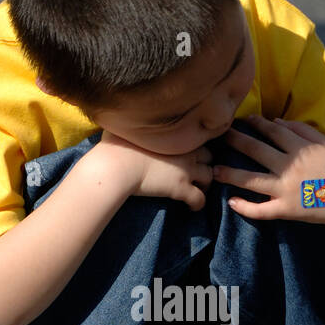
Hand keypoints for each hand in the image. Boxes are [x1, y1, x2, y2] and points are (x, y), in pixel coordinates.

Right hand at [96, 132, 213, 211]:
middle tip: (195, 171)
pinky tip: (192, 208)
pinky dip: (198, 204)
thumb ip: (134, 123)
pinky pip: (200, 199)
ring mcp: (185, 170)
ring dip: (205, 183)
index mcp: (175, 136)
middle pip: (208, 156)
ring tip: (197, 189)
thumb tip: (123, 116)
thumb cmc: (116, 145)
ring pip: (209, 177)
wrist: (116, 166)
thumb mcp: (127, 126)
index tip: (187, 153)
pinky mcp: (181, 189)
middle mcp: (185, 151)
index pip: (196, 138)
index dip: (193, 147)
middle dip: (205, 163)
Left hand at [211, 115, 324, 225]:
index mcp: (301, 149)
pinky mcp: (286, 210)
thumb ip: (303, 130)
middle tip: (219, 135)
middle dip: (236, 141)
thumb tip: (276, 121)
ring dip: (231, 174)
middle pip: (257, 150)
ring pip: (252, 180)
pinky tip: (231, 203)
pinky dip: (245, 208)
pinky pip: (262, 210)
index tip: (244, 120)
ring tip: (213, 170)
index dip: (257, 124)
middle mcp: (291, 167)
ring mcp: (287, 190)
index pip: (274, 131)